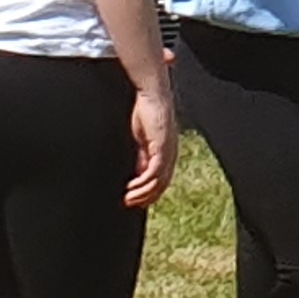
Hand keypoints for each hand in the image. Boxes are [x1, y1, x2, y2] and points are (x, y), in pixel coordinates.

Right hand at [123, 81, 178, 208]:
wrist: (151, 94)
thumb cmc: (146, 112)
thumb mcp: (142, 139)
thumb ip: (143, 155)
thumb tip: (139, 172)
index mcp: (167, 152)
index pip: (161, 180)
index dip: (149, 193)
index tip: (134, 201)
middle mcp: (171, 154)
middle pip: (162, 185)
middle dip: (145, 197)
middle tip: (129, 203)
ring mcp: (168, 151)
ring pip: (158, 182)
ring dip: (142, 193)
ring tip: (128, 199)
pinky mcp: (162, 146)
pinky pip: (155, 172)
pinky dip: (143, 182)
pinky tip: (132, 187)